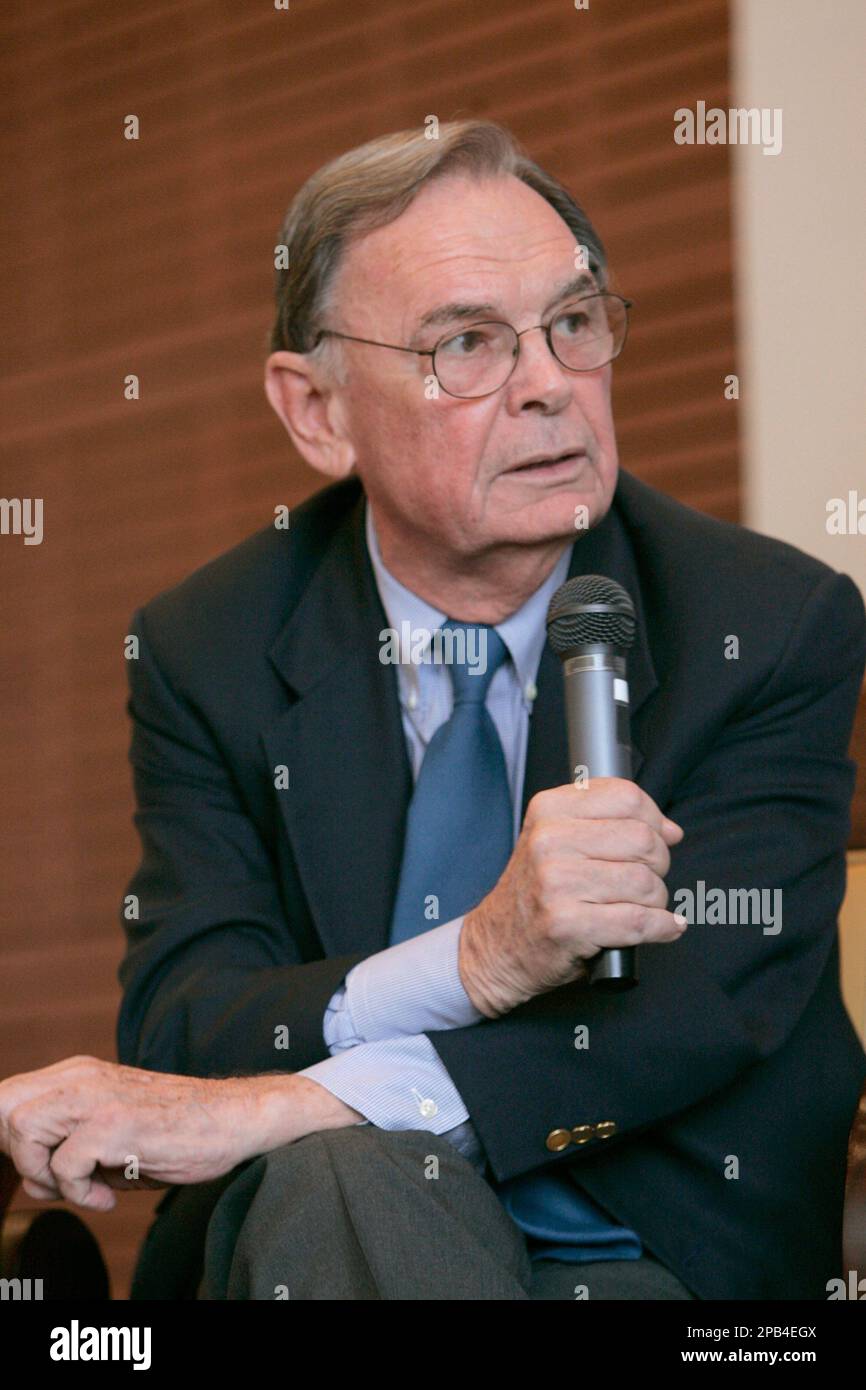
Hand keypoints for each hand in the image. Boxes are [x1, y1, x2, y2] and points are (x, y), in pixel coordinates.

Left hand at [0, 1055, 297, 1211]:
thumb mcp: (109, 1132)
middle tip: (54, 1180)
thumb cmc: (175, 1131)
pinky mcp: (114, 1123)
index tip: (34, 1168)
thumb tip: (29, 1179)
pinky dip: (79, 1192)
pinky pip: (63, 1165)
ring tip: (83, 1186)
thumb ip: (65, 1145)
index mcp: (78, 1074)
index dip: (5, 1136)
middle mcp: (82, 1077)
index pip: (8, 1095)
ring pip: (23, 1129)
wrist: (233, 1120)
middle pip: (5, 1108)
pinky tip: (109, 1195)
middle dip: (18, 1154)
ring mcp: (97, 1096)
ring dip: (45, 1173)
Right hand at [459, 777, 685, 1017]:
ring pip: (645, 883)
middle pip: (643, 840)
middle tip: (644, 881)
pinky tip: (660, 927)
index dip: (654, 820)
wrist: (497, 947)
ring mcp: (555, 883)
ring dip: (657, 901)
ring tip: (641, 908)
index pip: (628, 797)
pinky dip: (661, 927)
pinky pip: (638, 922)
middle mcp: (548, 841)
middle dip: (659, 864)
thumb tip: (671, 831)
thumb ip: (612, 825)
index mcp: (549, 810)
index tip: (655, 839)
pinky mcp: (567, 925)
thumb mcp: (559, 840)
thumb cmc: (537, 894)